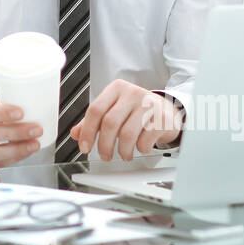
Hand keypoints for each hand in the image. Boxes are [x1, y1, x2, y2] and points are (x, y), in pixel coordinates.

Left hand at [69, 80, 183, 161]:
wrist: (168, 109)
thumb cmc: (137, 111)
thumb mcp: (114, 110)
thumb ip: (93, 121)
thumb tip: (76, 134)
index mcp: (116, 89)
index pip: (95, 110)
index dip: (88, 131)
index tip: (85, 147)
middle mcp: (132, 93)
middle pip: (110, 123)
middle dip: (104, 145)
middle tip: (104, 156)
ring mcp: (149, 104)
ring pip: (127, 134)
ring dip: (122, 151)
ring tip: (123, 155)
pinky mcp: (162, 118)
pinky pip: (145, 140)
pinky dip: (140, 149)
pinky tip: (140, 147)